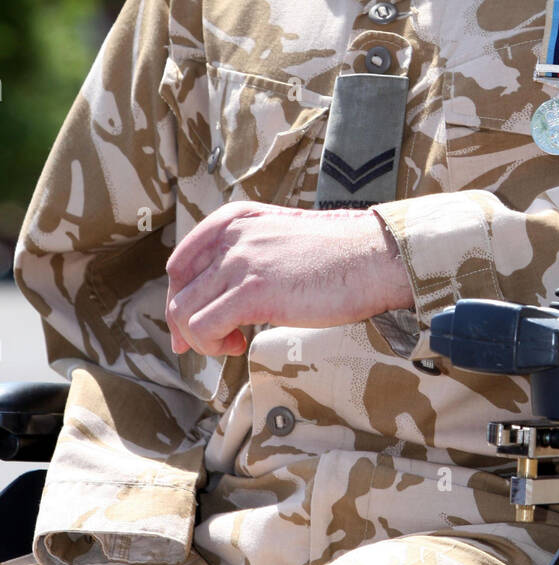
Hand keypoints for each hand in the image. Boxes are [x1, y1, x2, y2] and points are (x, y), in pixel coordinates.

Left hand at [165, 201, 411, 358]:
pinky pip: (204, 327)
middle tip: (211, 344)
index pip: (181, 262)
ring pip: (185, 312)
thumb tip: (217, 296)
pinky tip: (240, 345)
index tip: (192, 325)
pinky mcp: (253, 291)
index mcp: (236, 218)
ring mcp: (241, 261)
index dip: (180, 298)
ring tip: (233, 343)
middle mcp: (232, 235)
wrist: (375, 258)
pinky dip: (213, 345)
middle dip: (186, 325)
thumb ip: (248, 253)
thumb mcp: (281, 237)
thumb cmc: (339, 254)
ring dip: (202, 338)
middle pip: (178, 290)